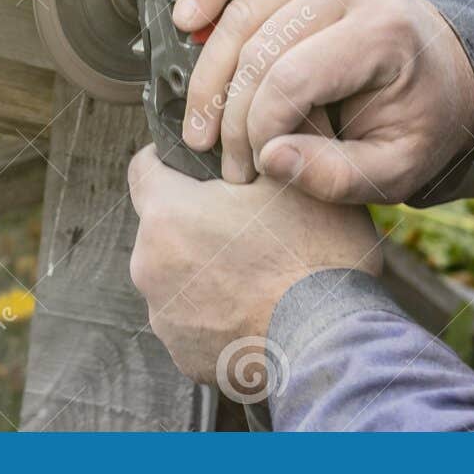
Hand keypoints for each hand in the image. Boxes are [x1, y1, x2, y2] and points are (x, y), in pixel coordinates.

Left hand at [127, 144, 381, 385]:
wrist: (330, 344)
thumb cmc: (315, 260)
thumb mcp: (295, 180)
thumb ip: (263, 144)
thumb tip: (261, 120)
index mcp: (168, 213)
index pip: (143, 167)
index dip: (169, 159)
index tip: (192, 165)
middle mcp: (150, 263)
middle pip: (164, 225)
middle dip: (195, 220)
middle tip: (245, 225)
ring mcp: (164, 313)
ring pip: (177, 273)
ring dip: (203, 268)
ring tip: (255, 272)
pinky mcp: (182, 353)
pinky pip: (191, 319)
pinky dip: (213, 312)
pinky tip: (252, 307)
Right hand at [173, 0, 473, 202]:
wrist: (440, 68)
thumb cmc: (416, 120)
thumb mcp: (396, 170)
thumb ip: (337, 176)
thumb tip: (270, 158)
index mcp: (384, 33)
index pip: (292, 80)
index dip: (257, 129)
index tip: (254, 167)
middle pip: (259, 48)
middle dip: (229, 114)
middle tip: (225, 161)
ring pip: (241, 12)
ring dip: (209, 74)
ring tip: (200, 123)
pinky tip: (186, 20)